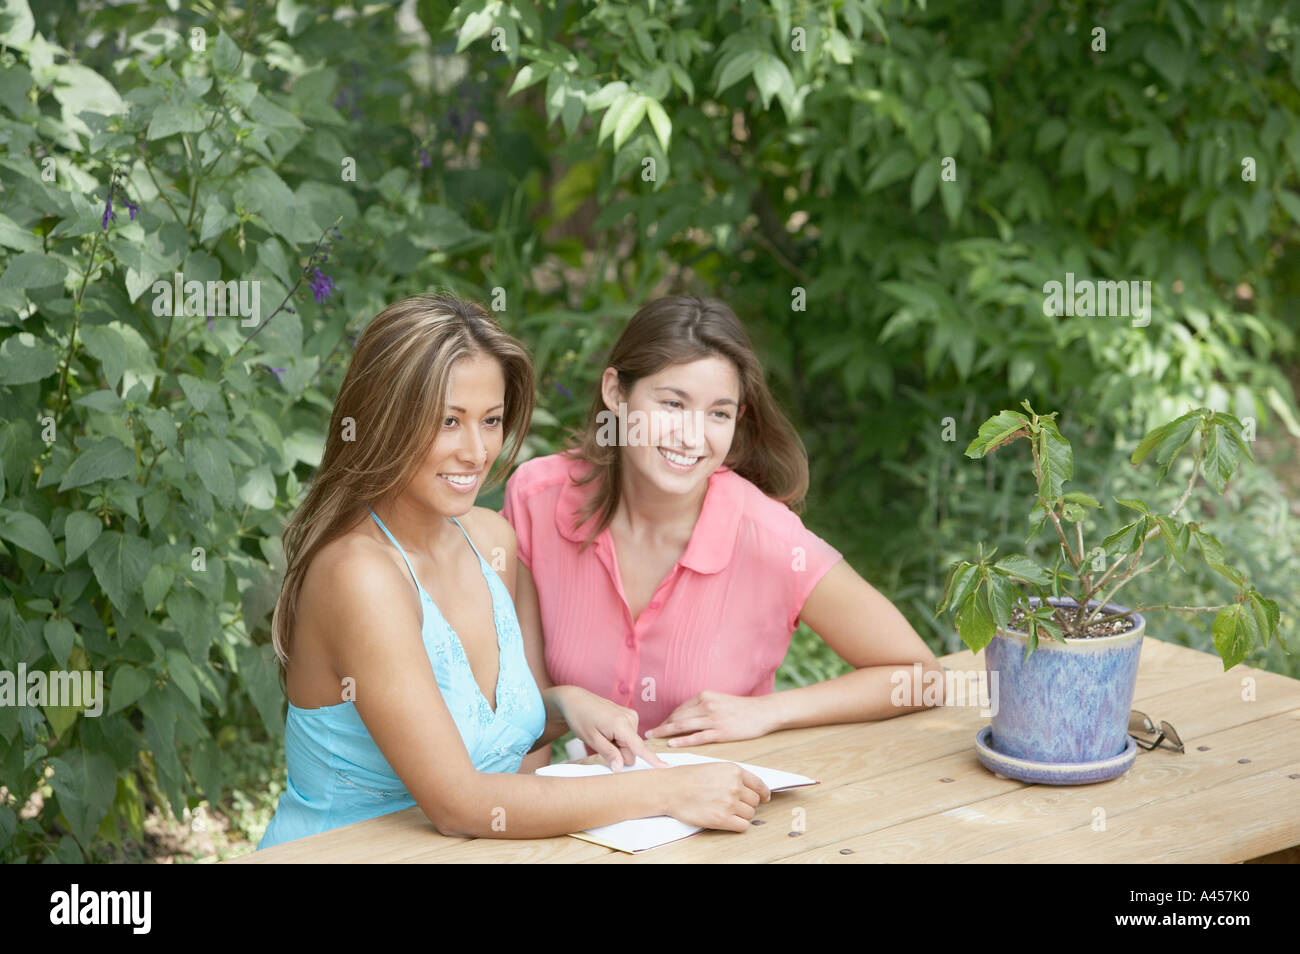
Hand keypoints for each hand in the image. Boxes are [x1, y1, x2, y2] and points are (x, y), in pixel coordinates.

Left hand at [554, 686, 667, 770]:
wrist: (576, 700)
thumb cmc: (581, 718)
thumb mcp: (591, 739)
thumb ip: (609, 753)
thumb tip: (621, 768)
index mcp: (621, 724)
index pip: (639, 747)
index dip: (652, 759)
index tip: (667, 767)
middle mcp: (630, 718)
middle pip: (632, 750)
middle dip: (619, 752)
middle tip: (602, 741)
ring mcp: (631, 716)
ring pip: (630, 744)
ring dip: (618, 745)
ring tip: (603, 734)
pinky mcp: (630, 716)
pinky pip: (629, 737)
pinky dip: (619, 738)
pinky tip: (607, 730)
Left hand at [645, 690, 777, 746]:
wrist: (762, 712)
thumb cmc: (741, 708)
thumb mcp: (719, 700)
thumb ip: (703, 706)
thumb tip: (687, 716)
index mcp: (705, 696)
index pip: (679, 709)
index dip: (667, 719)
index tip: (658, 726)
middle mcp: (706, 705)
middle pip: (677, 717)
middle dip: (661, 726)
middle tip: (648, 734)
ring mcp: (713, 719)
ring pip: (683, 726)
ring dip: (666, 732)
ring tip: (653, 739)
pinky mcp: (721, 732)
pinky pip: (697, 737)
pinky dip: (683, 740)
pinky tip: (672, 743)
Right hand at [656, 763, 770, 831]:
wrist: (670, 788)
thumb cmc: (687, 778)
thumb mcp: (714, 768)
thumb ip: (732, 777)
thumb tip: (748, 788)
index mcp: (734, 771)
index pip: (759, 785)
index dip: (764, 793)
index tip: (765, 798)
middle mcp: (734, 786)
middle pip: (755, 801)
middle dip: (747, 804)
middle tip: (734, 805)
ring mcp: (729, 803)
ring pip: (750, 814)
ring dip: (741, 815)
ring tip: (726, 811)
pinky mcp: (722, 819)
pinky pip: (743, 826)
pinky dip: (737, 825)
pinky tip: (727, 821)